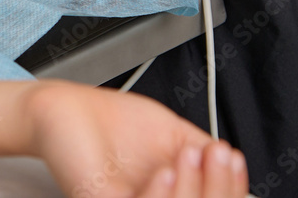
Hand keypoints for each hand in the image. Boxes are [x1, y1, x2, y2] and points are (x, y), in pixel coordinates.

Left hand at [26, 81, 248, 197]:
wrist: (64, 109)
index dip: (229, 187)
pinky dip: (161, 194)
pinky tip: (167, 169)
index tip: (233, 158)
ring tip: (192, 154)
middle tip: (216, 155)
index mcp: (166, 194)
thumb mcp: (172, 135)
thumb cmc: (111, 122)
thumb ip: (203, 153)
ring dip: (193, 190)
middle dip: (218, 188)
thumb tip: (233, 162)